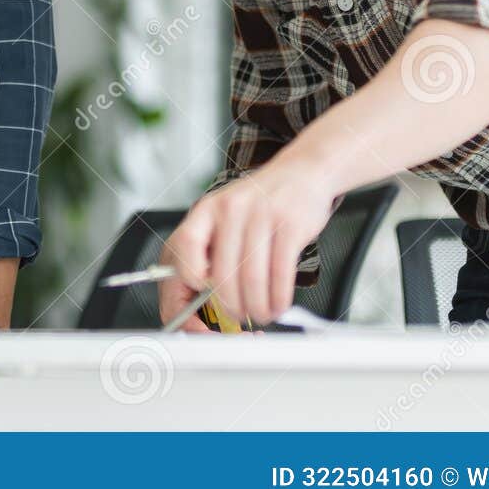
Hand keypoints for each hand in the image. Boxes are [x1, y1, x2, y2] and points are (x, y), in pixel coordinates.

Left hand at [158, 155, 337, 326]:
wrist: (303, 172)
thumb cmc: (262, 200)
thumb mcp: (228, 211)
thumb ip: (213, 244)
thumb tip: (202, 289)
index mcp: (209, 208)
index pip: (185, 244)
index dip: (189, 276)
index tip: (200, 293)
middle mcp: (231, 209)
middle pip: (222, 273)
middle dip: (231, 306)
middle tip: (239, 316)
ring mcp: (261, 215)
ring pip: (252, 278)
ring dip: (257, 307)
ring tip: (262, 314)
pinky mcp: (289, 225)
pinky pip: (280, 273)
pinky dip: (279, 297)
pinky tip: (279, 304)